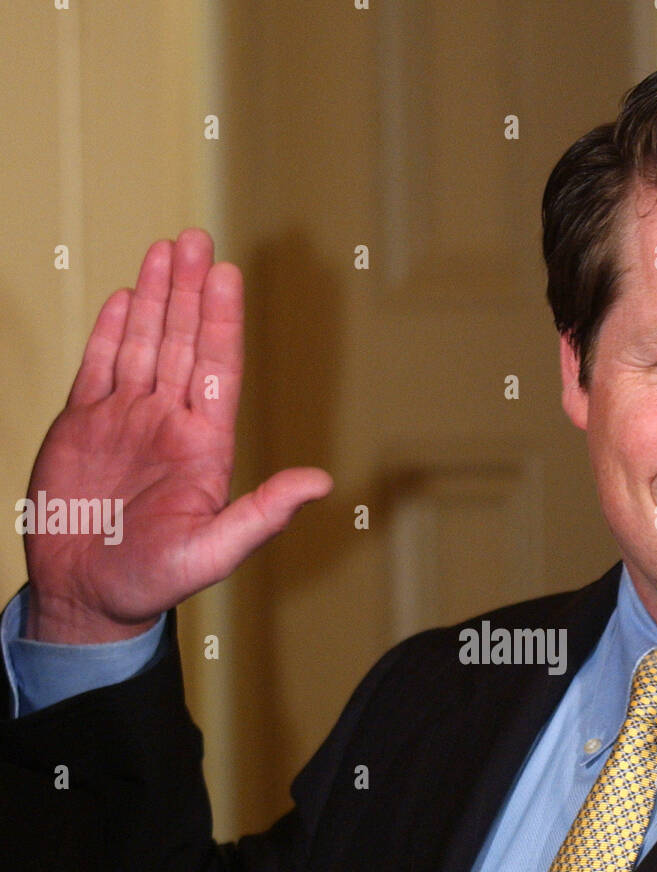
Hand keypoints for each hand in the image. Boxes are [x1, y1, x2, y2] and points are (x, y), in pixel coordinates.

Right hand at [23, 228, 332, 642]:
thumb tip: (320, 483)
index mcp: (203, 449)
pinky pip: (98, 367)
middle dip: (190, 291)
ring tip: (167, 249)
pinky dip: (111, 331)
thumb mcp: (212, 551)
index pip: (218, 371)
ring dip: (156, 297)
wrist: (83, 594)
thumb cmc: (150, 583)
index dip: (222, 321)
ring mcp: (124, 421)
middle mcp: (167, 426)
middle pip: (183, 344)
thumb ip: (263, 513)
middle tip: (198, 238)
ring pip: (143, 345)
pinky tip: (126, 296)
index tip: (229, 275)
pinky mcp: (83, 426)